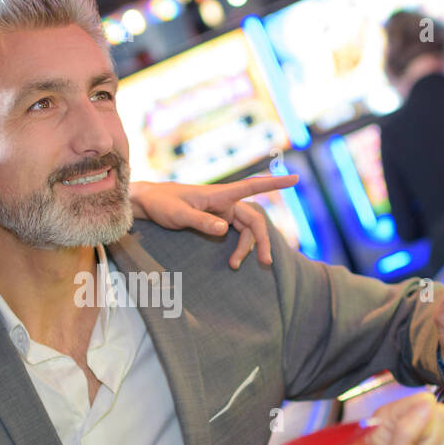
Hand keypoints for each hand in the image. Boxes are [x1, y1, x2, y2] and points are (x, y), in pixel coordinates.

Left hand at [127, 173, 298, 267]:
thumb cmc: (162, 204)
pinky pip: (236, 232)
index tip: (296, 178)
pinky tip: (234, 259)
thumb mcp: (178, 214)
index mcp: (219, 194)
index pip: (252, 186)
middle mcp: (225, 201)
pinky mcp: (216, 219)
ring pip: (246, 229)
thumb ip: (201, 221)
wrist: (147, 203)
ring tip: (236, 265)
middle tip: (265, 263)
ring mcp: (222, 211)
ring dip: (247, 247)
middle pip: (254, 219)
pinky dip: (239, 245)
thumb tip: (225, 229)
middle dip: (261, 240)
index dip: (274, 184)